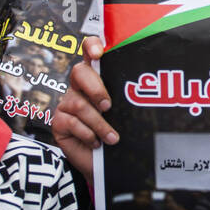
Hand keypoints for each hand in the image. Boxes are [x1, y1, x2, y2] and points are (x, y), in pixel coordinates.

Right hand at [51, 36, 116, 183]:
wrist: (105, 163)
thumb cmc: (118, 132)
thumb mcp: (125, 112)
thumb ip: (128, 97)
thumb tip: (150, 90)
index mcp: (97, 78)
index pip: (89, 52)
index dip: (91, 46)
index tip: (99, 54)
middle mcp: (79, 87)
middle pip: (79, 72)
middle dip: (96, 88)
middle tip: (109, 107)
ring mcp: (66, 103)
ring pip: (79, 104)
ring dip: (99, 123)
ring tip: (112, 138)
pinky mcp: (58, 122)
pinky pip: (71, 123)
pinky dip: (88, 134)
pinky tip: (96, 143)